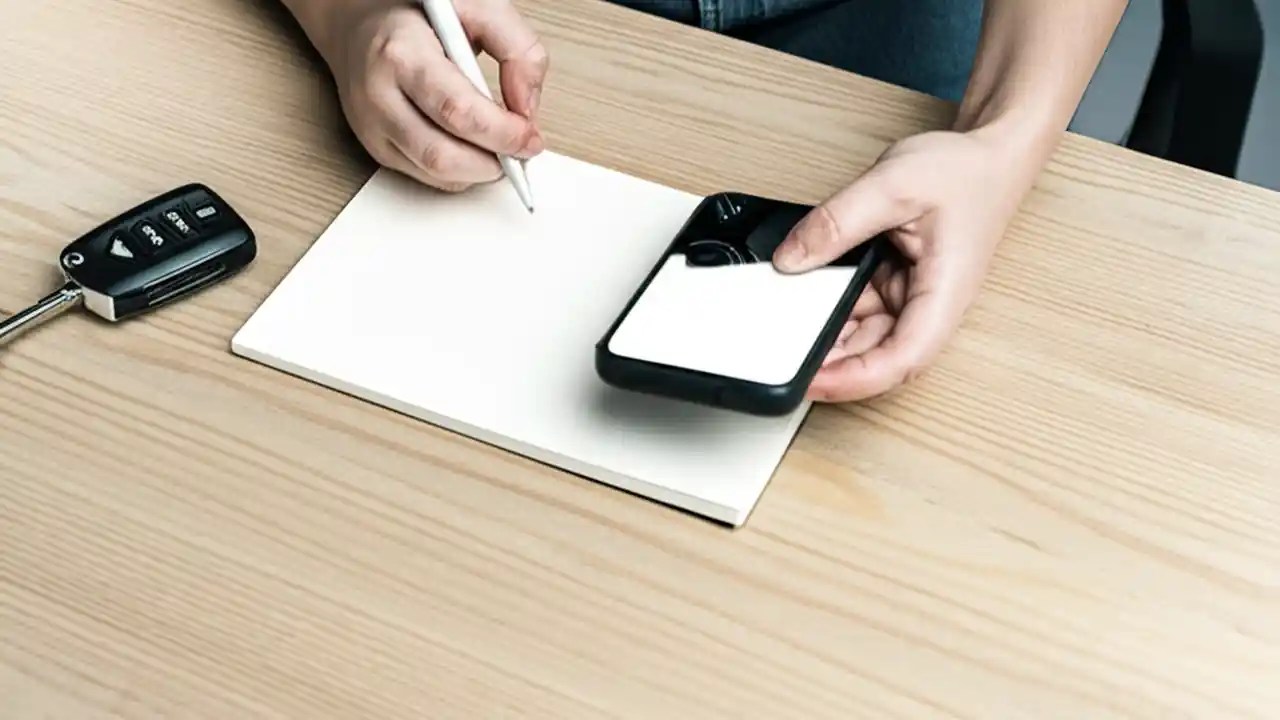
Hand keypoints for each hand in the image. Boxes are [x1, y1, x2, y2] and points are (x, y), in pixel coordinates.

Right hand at [318, 0, 547, 191]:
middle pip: (442, 155)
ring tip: (499, 147)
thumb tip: (528, 109)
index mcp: (402, 53)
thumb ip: (518, 50)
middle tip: (520, 151)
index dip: (502, 134)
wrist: (360, 25)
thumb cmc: (420, 16)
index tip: (530, 138)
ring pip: (435, 174)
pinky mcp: (375, 147)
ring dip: (479, 171)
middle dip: (493, 162)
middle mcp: (378, 94)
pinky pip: (426, 177)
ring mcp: (372, 126)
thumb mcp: (478, 9)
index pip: (457, 111)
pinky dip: (460, 172)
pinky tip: (473, 147)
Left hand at [772, 129, 1034, 402]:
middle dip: (829, 364)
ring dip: (826, 336)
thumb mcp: (891, 185)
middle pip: (877, 356)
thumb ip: (836, 222)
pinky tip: (800, 301)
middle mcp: (929, 307)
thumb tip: (790, 259)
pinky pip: (857, 308)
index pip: (903, 358)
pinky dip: (829, 309)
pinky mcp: (894, 286)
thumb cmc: (963, 173)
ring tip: (782, 329)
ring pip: (863, 335)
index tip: (811, 382)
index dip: (854, 380)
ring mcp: (910, 299)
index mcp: (945, 293)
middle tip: (779, 358)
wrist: (987, 156)